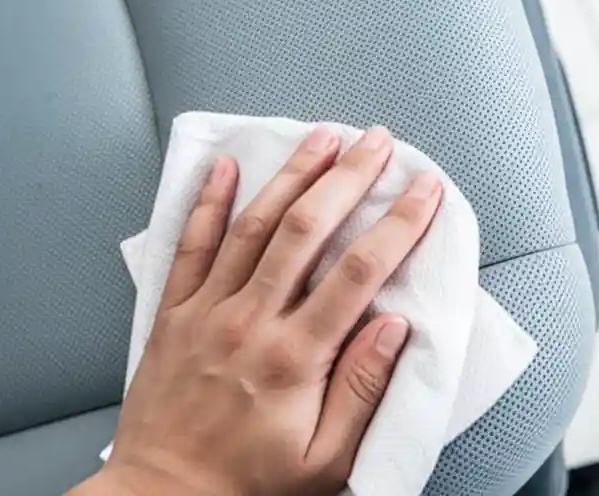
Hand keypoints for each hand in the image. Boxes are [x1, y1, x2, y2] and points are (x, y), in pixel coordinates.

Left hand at [70, 126, 442, 495]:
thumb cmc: (249, 486)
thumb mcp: (324, 461)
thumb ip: (361, 391)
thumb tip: (393, 326)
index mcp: (295, 358)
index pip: (358, 273)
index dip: (397, 225)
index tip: (425, 190)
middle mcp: (251, 321)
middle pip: (307, 230)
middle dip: (347, 178)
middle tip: (377, 142)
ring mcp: (207, 312)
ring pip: (253, 226)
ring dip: (291, 176)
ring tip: (322, 137)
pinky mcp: (174, 314)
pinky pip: (190, 245)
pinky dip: (207, 202)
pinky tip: (225, 167)